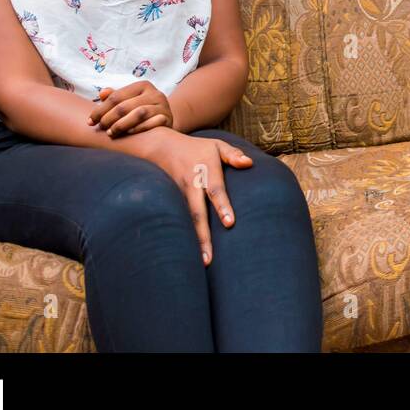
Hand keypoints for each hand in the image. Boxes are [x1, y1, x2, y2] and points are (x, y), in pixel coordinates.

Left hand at [89, 81, 175, 136]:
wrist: (165, 121)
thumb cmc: (141, 110)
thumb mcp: (129, 101)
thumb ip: (115, 97)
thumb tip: (102, 93)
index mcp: (142, 85)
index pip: (116, 96)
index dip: (100, 109)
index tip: (90, 121)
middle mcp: (155, 93)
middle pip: (125, 106)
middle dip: (109, 118)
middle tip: (101, 128)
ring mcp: (163, 105)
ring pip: (138, 113)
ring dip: (121, 124)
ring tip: (111, 133)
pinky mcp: (168, 118)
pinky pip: (151, 124)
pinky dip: (138, 129)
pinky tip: (128, 134)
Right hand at [146, 129, 253, 264]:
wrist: (160, 147)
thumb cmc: (197, 148)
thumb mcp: (216, 145)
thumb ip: (233, 154)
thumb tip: (249, 163)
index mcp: (205, 170)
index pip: (215, 190)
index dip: (222, 207)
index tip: (230, 223)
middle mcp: (190, 185)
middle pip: (197, 213)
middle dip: (203, 237)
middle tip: (209, 259)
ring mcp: (178, 195)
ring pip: (186, 221)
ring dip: (193, 242)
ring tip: (203, 263)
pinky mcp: (170, 201)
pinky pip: (178, 221)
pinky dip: (184, 237)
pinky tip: (189, 255)